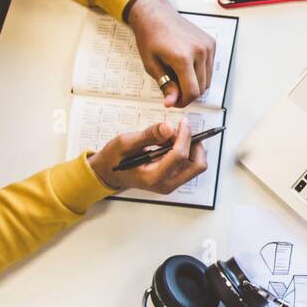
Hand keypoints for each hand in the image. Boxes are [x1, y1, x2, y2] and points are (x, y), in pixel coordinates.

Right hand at [88, 120, 207, 192]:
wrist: (109, 173)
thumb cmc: (115, 159)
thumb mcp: (126, 142)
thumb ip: (149, 135)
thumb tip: (169, 127)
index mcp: (154, 177)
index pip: (180, 156)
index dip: (184, 136)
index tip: (183, 122)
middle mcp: (166, 184)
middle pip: (197, 165)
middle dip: (194, 144)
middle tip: (181, 131)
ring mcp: (171, 183)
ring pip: (196, 165)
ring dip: (190, 147)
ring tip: (172, 137)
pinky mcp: (173, 178)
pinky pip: (189, 165)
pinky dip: (186, 151)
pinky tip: (170, 143)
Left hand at [126, 0, 215, 106]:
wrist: (156, 15)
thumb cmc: (150, 36)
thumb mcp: (152, 64)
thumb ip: (165, 85)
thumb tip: (172, 102)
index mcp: (183, 57)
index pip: (192, 91)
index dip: (183, 101)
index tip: (174, 101)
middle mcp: (199, 51)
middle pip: (202, 87)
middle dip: (188, 94)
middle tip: (174, 91)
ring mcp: (207, 47)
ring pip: (207, 79)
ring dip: (195, 84)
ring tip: (178, 78)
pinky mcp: (211, 44)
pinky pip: (209, 68)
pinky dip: (200, 73)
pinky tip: (186, 67)